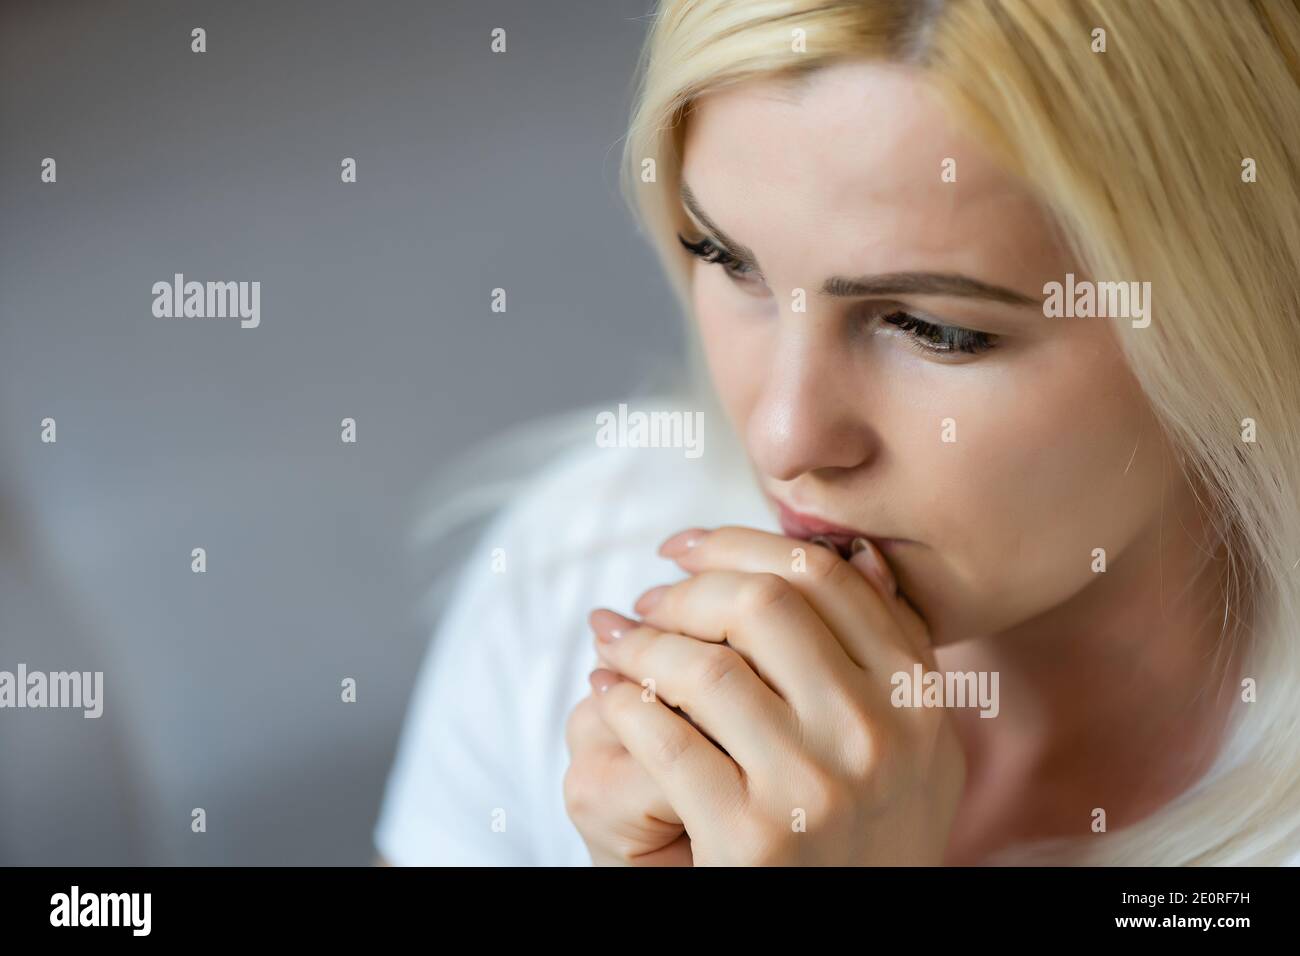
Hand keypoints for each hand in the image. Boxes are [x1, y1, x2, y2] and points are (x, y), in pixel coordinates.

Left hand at [587, 525, 965, 864]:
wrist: (850, 937)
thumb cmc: (866, 831)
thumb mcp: (911, 743)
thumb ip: (892, 652)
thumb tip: (857, 552)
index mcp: (916, 697)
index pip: (823, 576)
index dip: (739, 542)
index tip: (685, 548)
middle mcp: (879, 736)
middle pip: (762, 604)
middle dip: (686, 589)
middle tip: (647, 600)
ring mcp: (817, 788)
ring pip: (707, 668)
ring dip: (643, 645)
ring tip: (618, 646)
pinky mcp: (755, 839)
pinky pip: (666, 740)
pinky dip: (624, 705)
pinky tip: (610, 697)